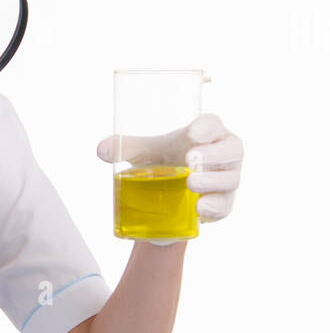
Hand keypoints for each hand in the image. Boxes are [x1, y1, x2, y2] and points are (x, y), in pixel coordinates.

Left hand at [96, 113, 243, 243]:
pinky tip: (201, 209)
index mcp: (207, 133)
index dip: (206, 126)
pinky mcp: (224, 203)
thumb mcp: (146, 153)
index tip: (191, 133)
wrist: (169, 196)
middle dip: (213, 155)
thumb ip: (127, 147)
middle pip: (232, 150)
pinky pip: (226, 205)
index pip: (214, 123)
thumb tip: (101, 150)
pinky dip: (215, 207)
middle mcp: (223, 153)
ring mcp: (227, 179)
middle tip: (190, 160)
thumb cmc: (164, 161)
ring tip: (191, 184)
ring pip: (231, 178)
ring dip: (213, 181)